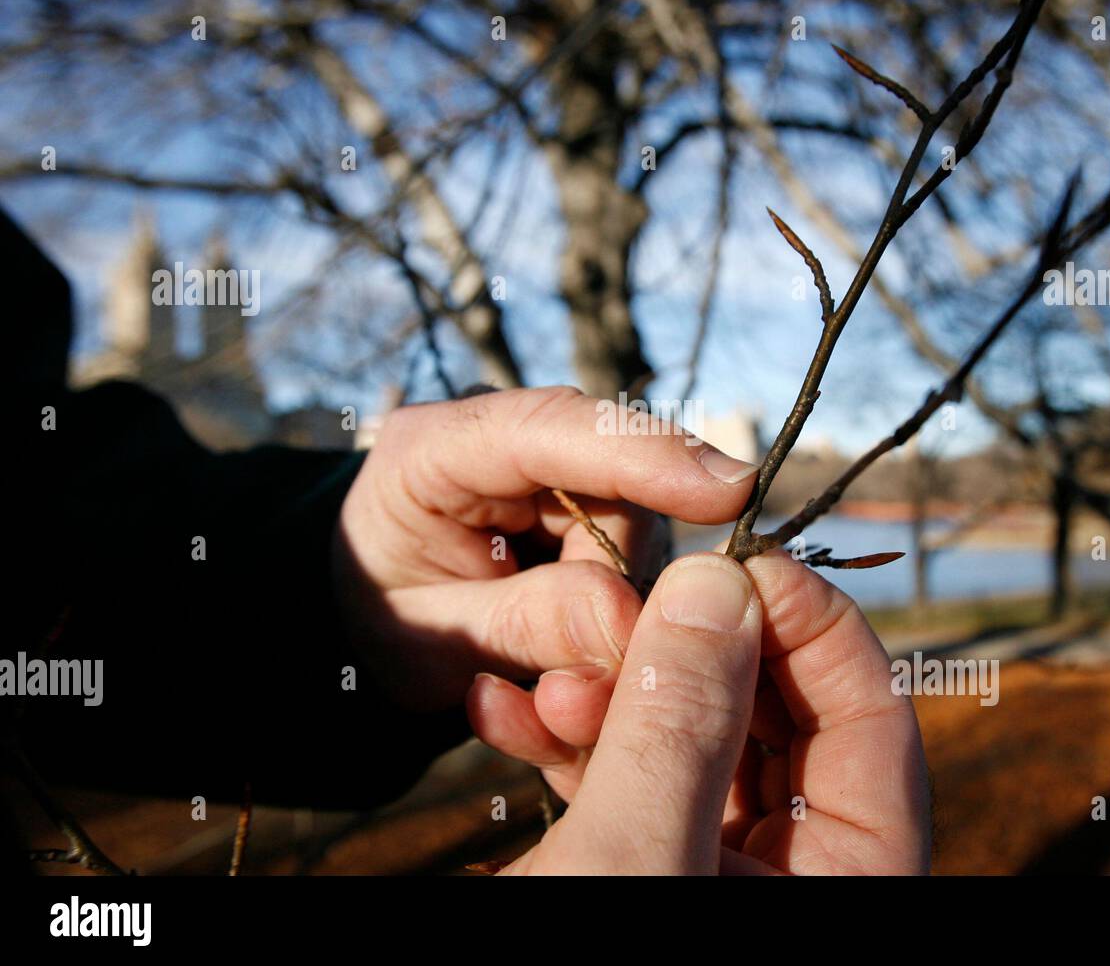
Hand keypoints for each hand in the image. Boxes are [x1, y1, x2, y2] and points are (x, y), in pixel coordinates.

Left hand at [331, 386, 758, 711]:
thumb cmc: (386, 622)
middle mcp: (505, 437)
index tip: (731, 490)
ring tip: (550, 684)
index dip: (645, 453)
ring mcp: (554, 465)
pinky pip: (632, 560)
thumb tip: (632, 618)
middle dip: (616, 588)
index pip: (551, 426)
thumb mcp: (431, 642)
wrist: (373, 618)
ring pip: (636, 534)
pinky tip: (566, 659)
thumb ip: (524, 624)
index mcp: (434, 448)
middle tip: (571, 688)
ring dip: (615, 615)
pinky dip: (616, 619)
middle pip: (615, 492)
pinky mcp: (588, 500)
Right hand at [470, 549, 930, 873]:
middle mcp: (796, 876)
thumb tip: (722, 586)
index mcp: (849, 889)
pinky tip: (512, 710)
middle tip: (631, 605)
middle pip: (781, 720)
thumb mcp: (634, 868)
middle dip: (698, 653)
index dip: (816, 627)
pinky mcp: (643, 865)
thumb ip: (683, 726)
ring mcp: (715, 869)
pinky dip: (579, 738)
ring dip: (620, 692)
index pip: (873, 722)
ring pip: (698, 739)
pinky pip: (634, 777)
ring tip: (547, 678)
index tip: (740, 562)